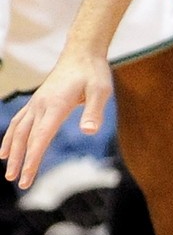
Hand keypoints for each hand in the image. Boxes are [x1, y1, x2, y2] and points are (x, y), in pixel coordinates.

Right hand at [0, 53, 112, 188]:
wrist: (82, 53)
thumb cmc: (94, 72)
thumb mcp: (101, 89)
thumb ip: (95, 111)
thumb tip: (89, 132)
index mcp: (56, 105)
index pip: (40, 137)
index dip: (32, 159)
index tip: (26, 179)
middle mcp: (41, 104)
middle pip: (25, 137)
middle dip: (20, 161)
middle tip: (18, 182)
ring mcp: (36, 102)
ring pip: (18, 130)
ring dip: (12, 151)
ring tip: (8, 172)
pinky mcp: (36, 101)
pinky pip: (18, 121)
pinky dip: (10, 136)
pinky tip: (6, 149)